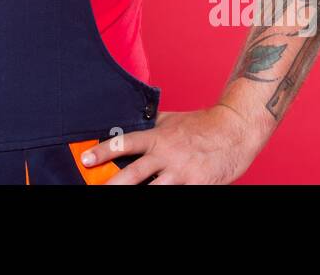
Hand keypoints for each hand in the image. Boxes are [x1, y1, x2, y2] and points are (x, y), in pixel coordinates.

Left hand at [82, 105, 265, 184]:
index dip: (103, 151)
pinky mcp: (197, 185)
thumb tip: (130, 123)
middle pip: (133, 173)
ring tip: (118, 200)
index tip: (85, 159)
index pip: (125, 143)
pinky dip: (166, 199)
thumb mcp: (172, 119)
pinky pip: (176, 196)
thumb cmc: (202, 124)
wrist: (234, 130)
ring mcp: (182, 172)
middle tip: (95, 189)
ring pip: (153, 190)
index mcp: (158, 137)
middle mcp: (167, 154)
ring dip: (136, 195)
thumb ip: (151, 124)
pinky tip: (155, 201)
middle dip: (112, 184)